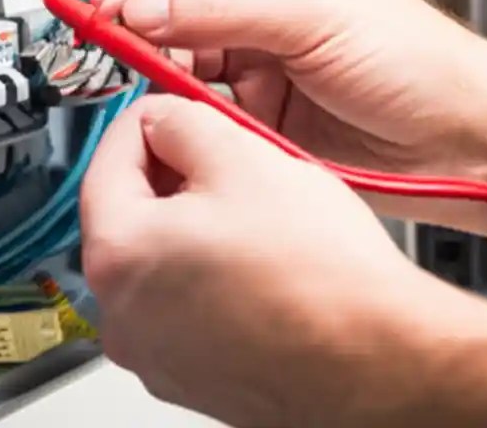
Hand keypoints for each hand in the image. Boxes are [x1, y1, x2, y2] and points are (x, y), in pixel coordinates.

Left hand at [81, 95, 486, 426]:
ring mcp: (157, 354)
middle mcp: (123, 315)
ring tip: (257, 213)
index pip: (109, 159)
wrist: (377, 361)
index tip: (172, 109)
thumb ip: (186, 123)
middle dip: (174, 176)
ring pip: (163, 264)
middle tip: (223, 156)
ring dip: (197, 229)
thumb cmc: (320, 278)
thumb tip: (167, 119)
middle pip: (131, 216)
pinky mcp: (194, 378)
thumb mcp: (245, 157)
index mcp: (118, 254)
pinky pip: (188, 308)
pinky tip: (265, 264)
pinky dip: (214, 279)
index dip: (147, 120)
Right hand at [96, 0, 486, 233]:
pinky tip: (196, 117)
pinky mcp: (258, 111)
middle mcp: (264, 3)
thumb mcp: (307, 16)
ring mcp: (259, 58)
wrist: (456, 141)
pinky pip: (202, 107)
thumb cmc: (415, 61)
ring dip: (166, 74)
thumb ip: (215, 12)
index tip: (112, 7)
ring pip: (180, 60)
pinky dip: (190, 113)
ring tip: (165, 87)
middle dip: (146, 27)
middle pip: (173, 4)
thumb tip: (143, 9)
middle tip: (123, 51)